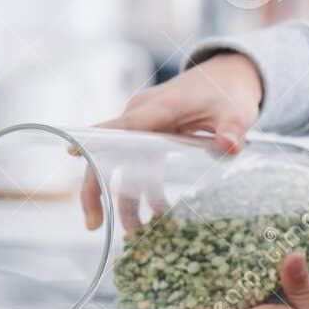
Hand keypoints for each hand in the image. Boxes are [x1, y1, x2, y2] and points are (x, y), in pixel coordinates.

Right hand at [81, 52, 265, 229]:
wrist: (229, 76)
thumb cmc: (228, 91)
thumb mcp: (236, 110)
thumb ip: (232, 129)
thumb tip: (230, 145)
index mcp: (158, 107)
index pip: (122, 126)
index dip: (97, 141)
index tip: (72, 154)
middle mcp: (143, 116)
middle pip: (108, 152)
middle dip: (96, 188)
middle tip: (93, 224)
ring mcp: (146, 128)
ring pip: (122, 165)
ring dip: (125, 200)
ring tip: (134, 232)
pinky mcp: (153, 138)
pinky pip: (139, 167)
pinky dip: (144, 191)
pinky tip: (157, 215)